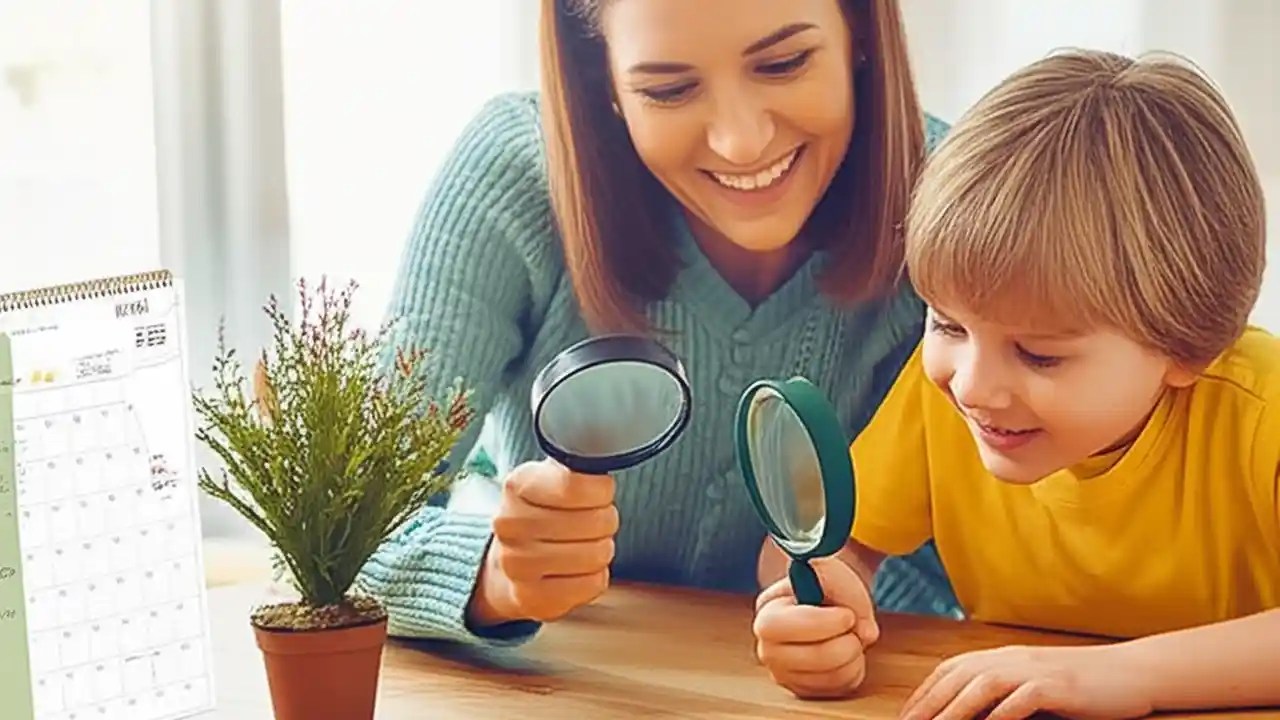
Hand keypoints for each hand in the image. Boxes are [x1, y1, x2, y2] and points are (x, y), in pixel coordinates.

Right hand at [467, 459, 617, 625]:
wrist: (509, 562)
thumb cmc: (543, 513)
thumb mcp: (552, 477)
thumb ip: (576, 464)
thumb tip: (608, 446)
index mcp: (517, 485)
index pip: (576, 486)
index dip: (602, 491)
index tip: (600, 492)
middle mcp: (510, 525)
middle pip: (595, 522)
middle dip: (606, 521)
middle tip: (594, 522)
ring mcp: (517, 565)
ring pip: (596, 554)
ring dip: (602, 549)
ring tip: (586, 545)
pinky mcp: (531, 598)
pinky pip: (592, 584)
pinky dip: (596, 576)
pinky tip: (579, 570)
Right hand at [752, 555, 879, 698]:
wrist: (829, 602)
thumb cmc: (827, 586)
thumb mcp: (832, 573)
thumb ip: (847, 593)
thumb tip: (865, 633)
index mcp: (766, 612)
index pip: (777, 627)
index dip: (819, 623)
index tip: (846, 614)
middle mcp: (768, 648)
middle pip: (804, 659)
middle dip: (842, 643)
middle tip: (854, 627)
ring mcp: (784, 673)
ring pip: (827, 677)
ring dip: (852, 656)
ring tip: (851, 637)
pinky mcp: (805, 690)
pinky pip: (838, 689)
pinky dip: (854, 670)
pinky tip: (848, 653)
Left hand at [900, 644, 1153, 718]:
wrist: (1132, 672)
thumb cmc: (1080, 684)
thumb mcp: (1033, 684)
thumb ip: (1002, 694)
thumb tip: (968, 711)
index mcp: (1001, 657)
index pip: (950, 671)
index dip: (923, 693)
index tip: (904, 716)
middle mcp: (1011, 658)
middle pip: (957, 678)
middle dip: (928, 704)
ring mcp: (1034, 670)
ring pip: (982, 686)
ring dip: (953, 710)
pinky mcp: (1057, 686)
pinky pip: (1022, 699)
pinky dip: (1001, 714)